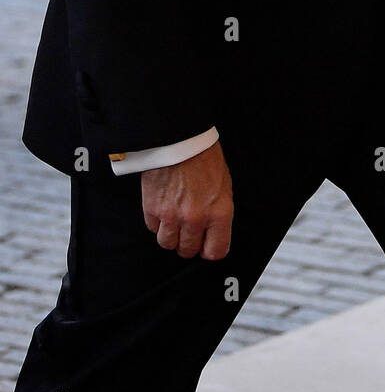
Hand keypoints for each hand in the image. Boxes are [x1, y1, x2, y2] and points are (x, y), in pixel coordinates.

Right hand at [141, 141, 232, 260]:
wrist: (179, 139)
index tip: (207, 246)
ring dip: (172, 235)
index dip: (211, 250)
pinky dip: (158, 223)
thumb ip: (218, 212)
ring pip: (168, 244)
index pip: (216, 251)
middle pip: (188, 251)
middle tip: (190, 231)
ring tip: (175, 220)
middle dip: (190, 243)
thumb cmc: (204, 158)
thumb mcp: (224, 185)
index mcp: (219, 212)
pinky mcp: (152, 209)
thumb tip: (215, 232)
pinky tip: (164, 208)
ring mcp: (172, 216)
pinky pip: (153, 229)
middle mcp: (195, 219)